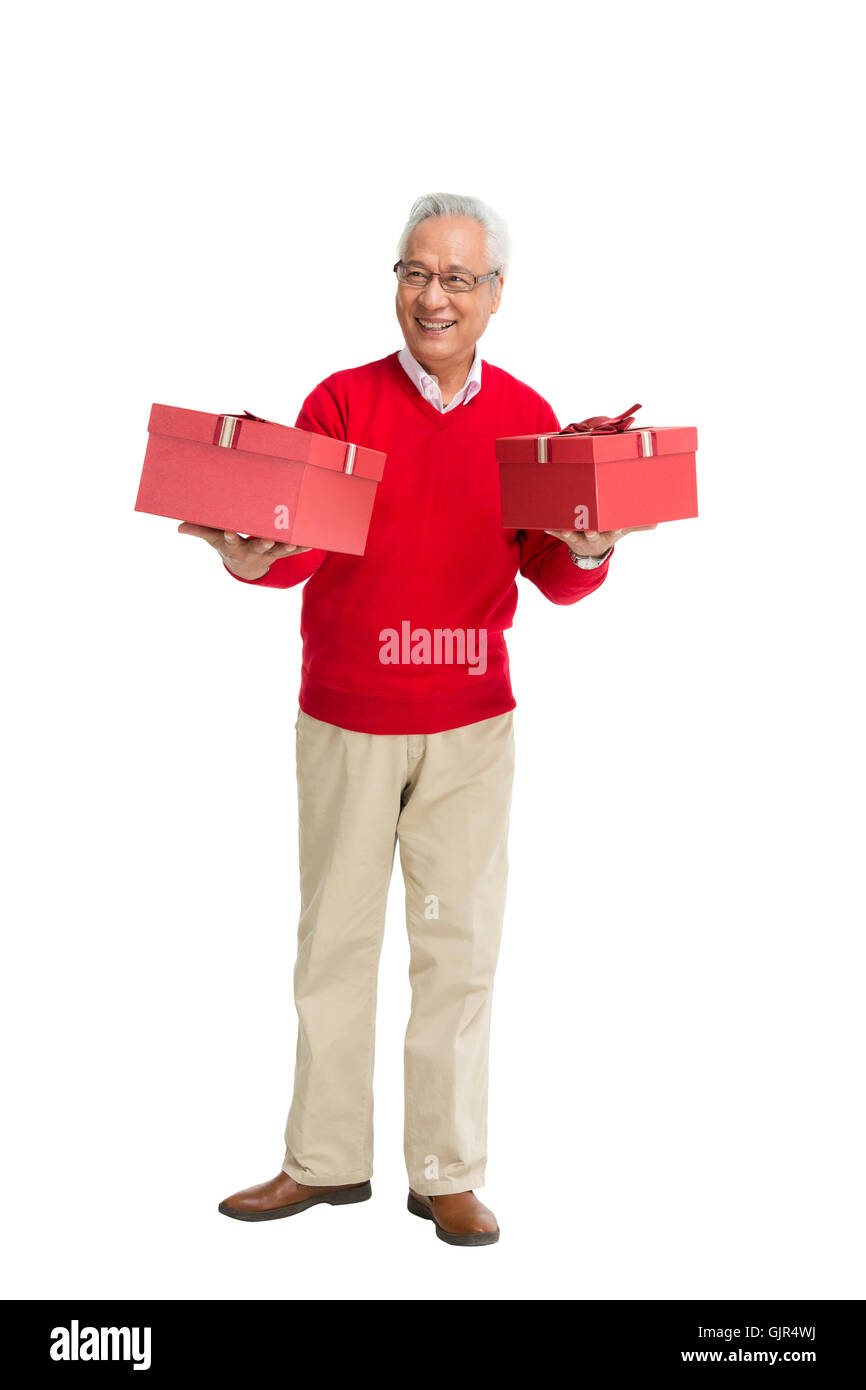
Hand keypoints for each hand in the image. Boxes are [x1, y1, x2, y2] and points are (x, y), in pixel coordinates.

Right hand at [178, 523, 310, 579]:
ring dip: (286, 547)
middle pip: (258, 548)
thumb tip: (179, 527)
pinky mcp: (279, 554)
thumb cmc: (227, 545)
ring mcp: (267, 554)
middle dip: (263, 543)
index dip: (229, 536)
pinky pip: (292, 552)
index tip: (228, 530)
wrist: (244, 566)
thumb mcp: (212, 539)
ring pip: (277, 551)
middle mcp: (251, 552)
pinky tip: (312, 544)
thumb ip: (198, 531)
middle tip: (268, 539)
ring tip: (293, 543)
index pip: (230, 541)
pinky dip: (301, 548)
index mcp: (234, 547)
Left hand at [543, 523, 656, 557]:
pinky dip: (551, 530)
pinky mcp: (565, 536)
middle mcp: (592, 537)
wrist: (588, 554)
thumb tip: (657, 522)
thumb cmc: (606, 533)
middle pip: (593, 535)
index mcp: (607, 535)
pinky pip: (556, 533)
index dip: (615, 530)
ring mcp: (578, 538)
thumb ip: (636, 524)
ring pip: (573, 535)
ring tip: (565, 530)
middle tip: (591, 530)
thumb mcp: (622, 529)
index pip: (613, 532)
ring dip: (569, 532)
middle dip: (592, 532)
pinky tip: (544, 525)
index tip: (617, 527)